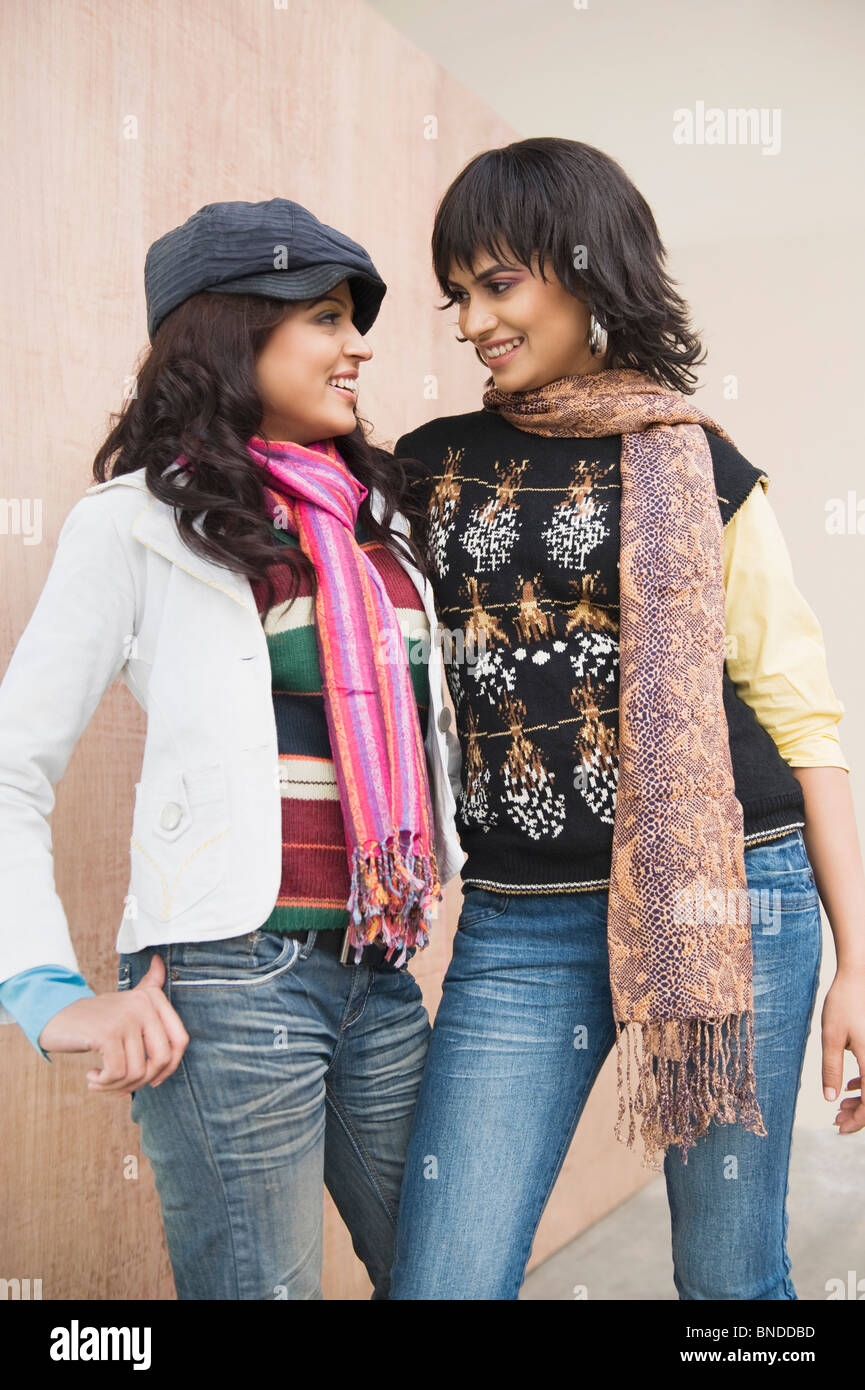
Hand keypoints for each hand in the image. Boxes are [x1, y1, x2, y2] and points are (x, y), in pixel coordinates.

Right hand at [37, 953, 188, 1095]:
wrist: (56, 1016)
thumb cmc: (95, 1017)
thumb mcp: (125, 1000)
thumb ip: (148, 985)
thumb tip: (159, 960)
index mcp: (152, 999)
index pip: (180, 1040)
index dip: (170, 1067)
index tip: (152, 1079)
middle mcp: (143, 1004)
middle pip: (162, 1059)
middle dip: (143, 1081)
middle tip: (121, 1085)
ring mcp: (126, 1017)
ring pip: (138, 1071)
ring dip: (118, 1086)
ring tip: (101, 1082)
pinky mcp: (107, 1033)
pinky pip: (117, 1073)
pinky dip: (104, 1083)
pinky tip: (92, 1077)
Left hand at [821, 965, 864, 1133]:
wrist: (859, 977)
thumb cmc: (843, 1004)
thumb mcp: (830, 1037)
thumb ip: (831, 1069)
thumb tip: (830, 1099)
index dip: (857, 1122)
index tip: (838, 1128)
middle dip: (858, 1115)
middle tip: (836, 1120)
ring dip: (862, 1101)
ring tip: (839, 1106)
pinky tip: (848, 1088)